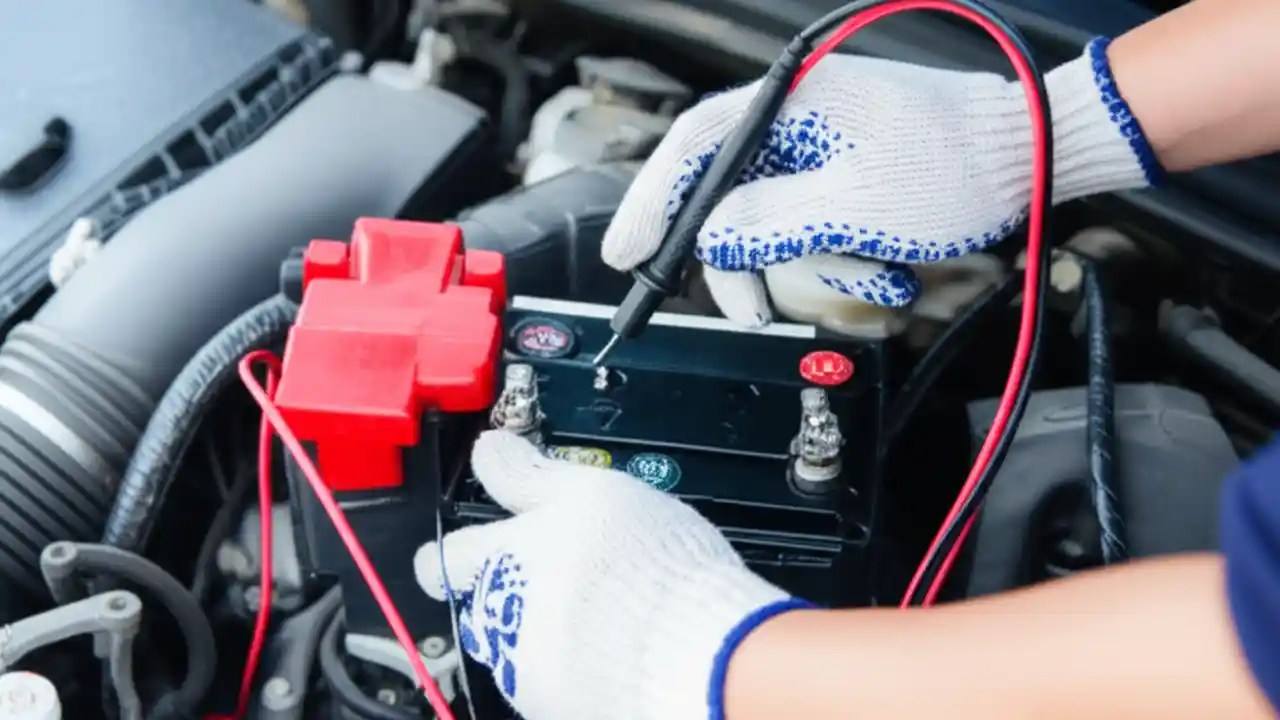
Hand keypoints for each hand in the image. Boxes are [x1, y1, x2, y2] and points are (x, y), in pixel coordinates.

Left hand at [415, 432, 808, 719]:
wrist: (697, 656)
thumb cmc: (655, 571)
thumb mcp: (594, 493)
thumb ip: (531, 475)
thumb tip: (490, 450)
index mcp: (504, 559)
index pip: (445, 557)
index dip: (463, 550)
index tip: (481, 546)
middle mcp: (502, 619)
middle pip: (484, 605)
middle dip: (513, 590)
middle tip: (567, 577)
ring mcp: (525, 671)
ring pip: (514, 646)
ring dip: (542, 630)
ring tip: (601, 615)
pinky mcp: (554, 707)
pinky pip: (549, 684)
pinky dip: (572, 668)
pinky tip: (613, 649)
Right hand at [602, 38, 1156, 324]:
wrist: (1032, 156)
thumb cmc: (958, 167)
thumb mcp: (855, 205)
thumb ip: (770, 223)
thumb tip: (711, 238)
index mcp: (791, 102)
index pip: (693, 145)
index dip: (652, 202)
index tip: (626, 253)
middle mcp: (797, 117)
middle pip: (727, 191)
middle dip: (744, 258)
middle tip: (749, 308)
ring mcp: (821, 144)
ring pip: (772, 219)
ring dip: (811, 264)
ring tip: (871, 278)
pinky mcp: (843, 171)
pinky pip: (812, 223)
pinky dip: (838, 255)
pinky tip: (884, 268)